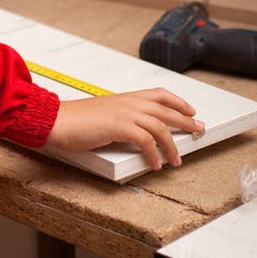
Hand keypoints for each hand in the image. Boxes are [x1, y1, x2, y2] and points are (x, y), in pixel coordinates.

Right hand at [46, 88, 204, 170]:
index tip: (190, 110)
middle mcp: (128, 102)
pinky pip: (145, 140)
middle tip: (198, 130)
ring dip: (171, 145)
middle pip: (165, 109)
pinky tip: (156, 164)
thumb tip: (137, 133)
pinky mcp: (119, 126)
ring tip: (177, 159)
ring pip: (159, 126)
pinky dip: (154, 153)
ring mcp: (124, 113)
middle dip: (185, 121)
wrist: (58, 120)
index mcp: (125, 97)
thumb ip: (122, 119)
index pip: (159, 94)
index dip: (178, 101)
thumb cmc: (76, 120)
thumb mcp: (104, 114)